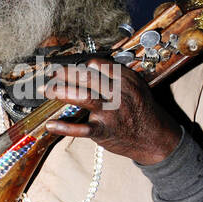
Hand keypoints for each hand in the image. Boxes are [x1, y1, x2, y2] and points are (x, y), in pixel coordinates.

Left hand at [43, 58, 181, 164]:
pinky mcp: (104, 131)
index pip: (99, 65)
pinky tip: (50, 125)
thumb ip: (115, 76)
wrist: (155, 137)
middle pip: (88, 78)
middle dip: (66, 74)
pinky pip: (82, 129)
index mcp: (126, 80)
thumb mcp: (135, 87)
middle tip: (51, 74)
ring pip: (84, 97)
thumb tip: (88, 66)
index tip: (66, 65)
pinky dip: (65, 127)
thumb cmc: (140, 109)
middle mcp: (118, 94)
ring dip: (62, 92)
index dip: (79, 64)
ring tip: (47, 90)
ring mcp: (111, 113)